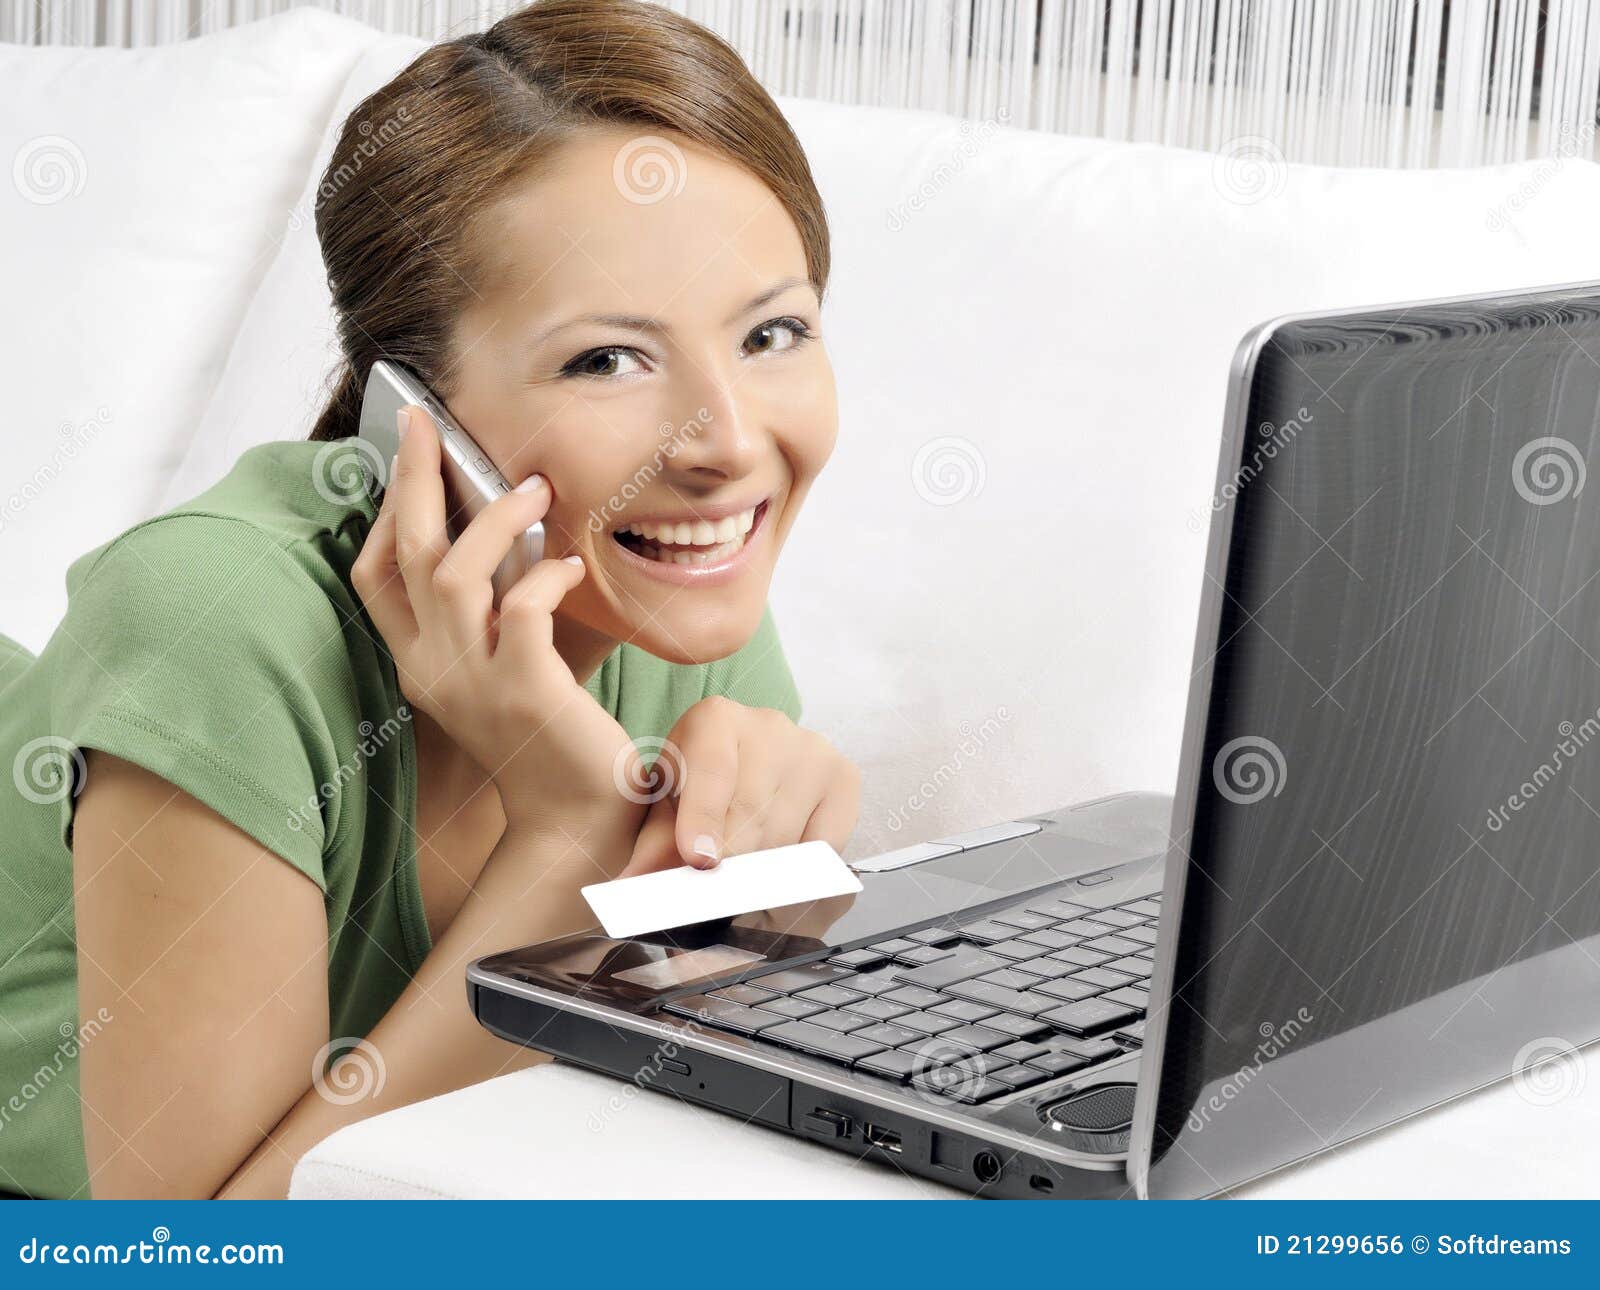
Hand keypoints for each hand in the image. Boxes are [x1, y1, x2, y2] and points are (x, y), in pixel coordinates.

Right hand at [351, 406, 639, 836]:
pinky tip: (570, 567)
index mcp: (419, 664)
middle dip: (413, 479)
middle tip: (429, 422)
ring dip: (495, 520)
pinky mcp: (524, 693)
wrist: (577, 818)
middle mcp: (432, 671)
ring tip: (535, 489)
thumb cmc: (550, 737)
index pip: (372, 576)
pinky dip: (544, 576)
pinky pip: (519, 611)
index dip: (385, 511)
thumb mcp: (503, 669)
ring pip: (453, 573)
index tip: (412, 456)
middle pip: (403, 555)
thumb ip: (492, 612)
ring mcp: (472, 684)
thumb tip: (508, 530)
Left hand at [620, 696, 860, 874]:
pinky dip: (799, 873)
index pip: (712, 770)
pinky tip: (776, 880)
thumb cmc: (694, 790)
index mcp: (715, 719)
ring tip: (740, 895)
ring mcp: (812, 750)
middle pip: (751, 811)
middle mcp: (770, 725)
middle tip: (713, 900)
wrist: (741, 769)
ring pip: (786, 833)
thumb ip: (653, 843)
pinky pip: (824, 843)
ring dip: (760, 875)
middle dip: (729, 863)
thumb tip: (635, 882)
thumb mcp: (666, 809)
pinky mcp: (843, 777)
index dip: (704, 818)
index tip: (698, 860)